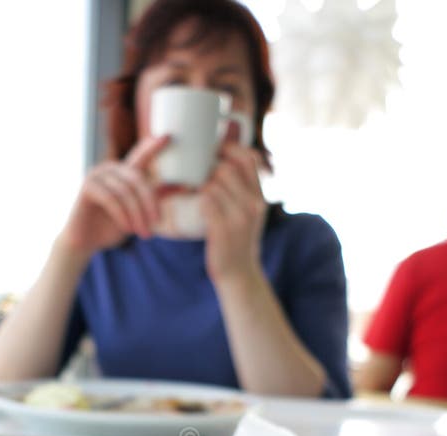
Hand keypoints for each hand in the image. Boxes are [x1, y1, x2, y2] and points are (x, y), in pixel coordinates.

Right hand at [60, 135, 168, 256]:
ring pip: (126, 192)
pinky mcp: (87, 186)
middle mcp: (110, 168)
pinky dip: (122, 215)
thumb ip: (156, 197)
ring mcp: (97, 174)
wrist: (86, 241)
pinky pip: (111, 199)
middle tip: (156, 224)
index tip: (169, 136)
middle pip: (137, 179)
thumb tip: (183, 186)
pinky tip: (127, 228)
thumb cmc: (112, 226)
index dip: (154, 146)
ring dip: (137, 215)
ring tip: (143, 233)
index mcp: (124, 171)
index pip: (141, 155)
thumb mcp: (139, 212)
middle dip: (149, 203)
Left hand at [200, 144, 266, 283]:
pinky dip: (194, 196)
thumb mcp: (249, 215)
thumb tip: (224, 164)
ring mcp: (239, 218)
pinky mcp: (222, 229)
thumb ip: (243, 191)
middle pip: (227, 168)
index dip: (228, 149)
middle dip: (206, 166)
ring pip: (214, 183)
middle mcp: (253, 205)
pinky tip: (187, 198)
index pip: (248, 159)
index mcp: (259, 198)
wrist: (239, 275)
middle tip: (193, 171)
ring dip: (197, 182)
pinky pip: (205, 200)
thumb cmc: (237, 243)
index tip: (212, 152)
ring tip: (188, 185)